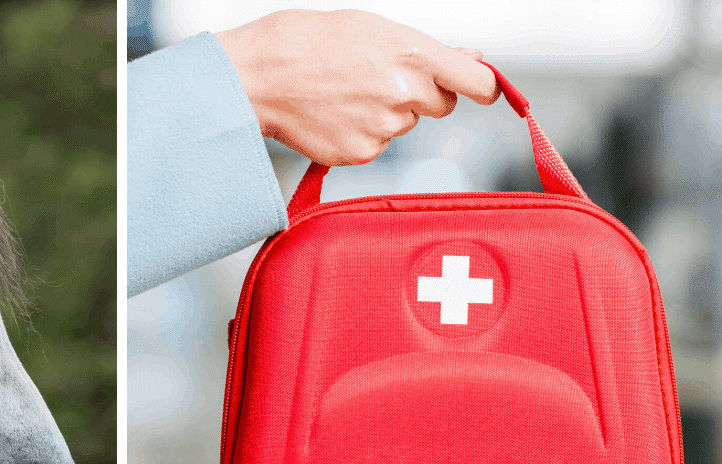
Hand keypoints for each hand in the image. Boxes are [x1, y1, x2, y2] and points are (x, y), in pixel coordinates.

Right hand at [216, 9, 499, 165]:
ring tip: (343, 93)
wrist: (260, 75)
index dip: (484, 87)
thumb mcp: (375, 29)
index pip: (478, 84)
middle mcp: (405, 94)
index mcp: (413, 54)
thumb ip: (428, 50)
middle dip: (420, 96)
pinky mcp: (361, 154)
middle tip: (378, 79)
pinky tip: (333, 115)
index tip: (482, 90)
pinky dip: (359, 134)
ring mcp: (383, 128)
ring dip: (384, 113)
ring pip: (403, 125)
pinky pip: (376, 145)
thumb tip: (472, 59)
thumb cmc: (311, 43)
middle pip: (440, 106)